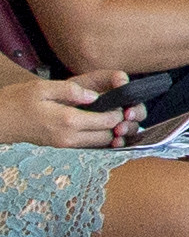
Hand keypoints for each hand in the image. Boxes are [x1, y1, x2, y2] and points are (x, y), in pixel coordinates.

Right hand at [5, 73, 129, 150]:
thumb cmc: (17, 101)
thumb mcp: (43, 87)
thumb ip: (71, 90)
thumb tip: (95, 95)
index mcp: (68, 121)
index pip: (108, 121)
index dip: (120, 111)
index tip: (122, 100)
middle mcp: (68, 138)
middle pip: (108, 137)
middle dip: (119, 124)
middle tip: (120, 109)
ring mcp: (63, 146)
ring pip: (99, 145)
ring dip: (109, 133)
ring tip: (110, 115)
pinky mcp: (59, 148)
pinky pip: (87, 147)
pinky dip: (98, 138)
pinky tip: (97, 125)